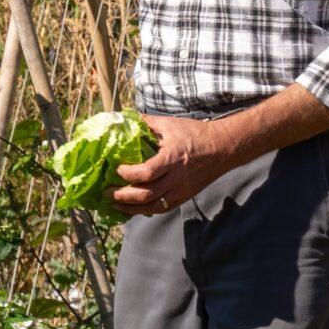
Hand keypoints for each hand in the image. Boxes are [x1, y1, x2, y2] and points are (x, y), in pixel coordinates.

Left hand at [108, 114, 232, 214]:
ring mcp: (181, 190)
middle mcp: (176, 178)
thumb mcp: (170, 124)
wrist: (222, 148)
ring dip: (130, 208)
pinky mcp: (184, 197)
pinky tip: (132, 208)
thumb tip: (124, 117)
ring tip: (114, 203)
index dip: (128, 174)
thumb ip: (147, 123)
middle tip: (106, 191)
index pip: (146, 173)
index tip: (116, 169)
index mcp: (172, 158)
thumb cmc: (195, 134)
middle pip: (146, 195)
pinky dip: (145, 210)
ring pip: (152, 207)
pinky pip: (161, 209)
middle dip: (122, 196)